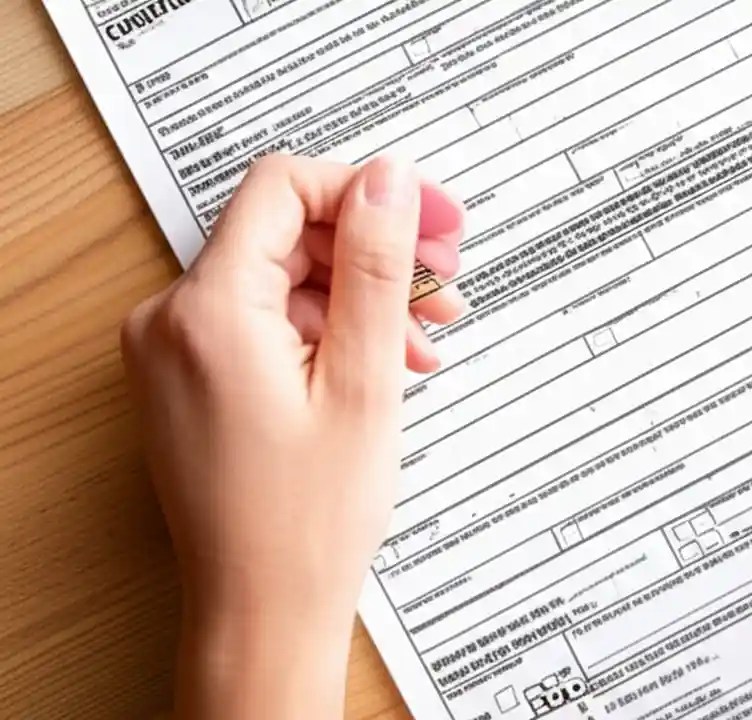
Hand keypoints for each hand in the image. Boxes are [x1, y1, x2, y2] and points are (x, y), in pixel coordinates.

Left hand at [120, 154, 464, 718]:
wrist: (264, 610)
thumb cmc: (305, 524)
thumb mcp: (364, 381)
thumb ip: (375, 268)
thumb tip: (388, 181)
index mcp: (207, 311)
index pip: (285, 188)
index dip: (368, 191)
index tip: (430, 216)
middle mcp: (172, 321)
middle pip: (287, 235)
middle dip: (375, 251)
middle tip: (445, 278)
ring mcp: (177, 352)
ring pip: (283, 281)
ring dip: (361, 298)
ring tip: (425, 338)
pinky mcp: (192, 377)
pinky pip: (265, 322)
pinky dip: (327, 331)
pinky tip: (382, 361)